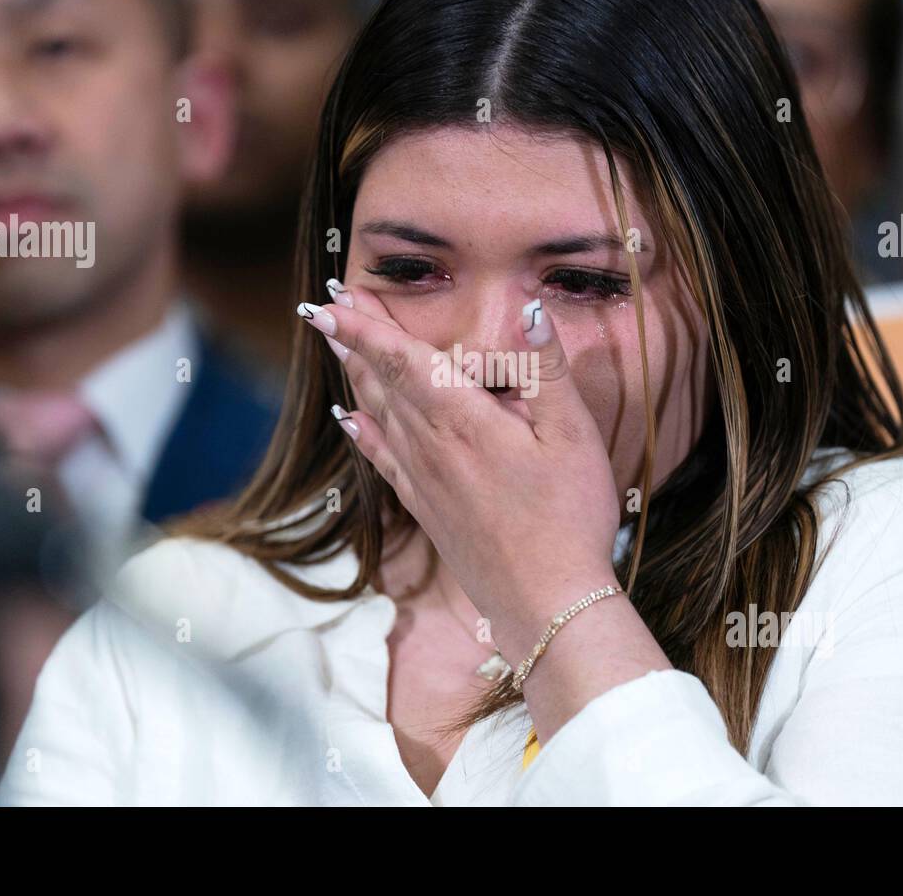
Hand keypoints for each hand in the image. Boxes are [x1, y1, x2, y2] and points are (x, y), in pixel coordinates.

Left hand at [297, 280, 621, 656]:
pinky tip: (349, 420)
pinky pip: (382, 458)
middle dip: (354, 338)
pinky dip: (362, 431)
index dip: (365, 325)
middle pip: (380, 380)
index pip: (402, 358)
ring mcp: (423, 480)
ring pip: (375, 415)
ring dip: (355, 375)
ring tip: (336, 345)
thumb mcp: (574, 435)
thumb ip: (548, 369)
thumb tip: (532, 309)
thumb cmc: (568, 517)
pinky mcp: (426, 508)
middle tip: (328, 306)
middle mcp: (429, 445)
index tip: (332, 299)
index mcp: (462, 418)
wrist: (546, 603)